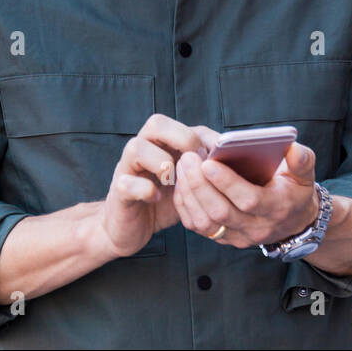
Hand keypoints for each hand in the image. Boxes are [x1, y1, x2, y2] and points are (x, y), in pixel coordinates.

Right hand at [98, 115, 217, 257]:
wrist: (128, 227)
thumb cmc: (162, 201)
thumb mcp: (187, 183)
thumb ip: (203, 169)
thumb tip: (232, 162)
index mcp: (160, 144)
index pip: (180, 124)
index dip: (202, 136)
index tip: (220, 154)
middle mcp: (142, 150)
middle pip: (156, 123)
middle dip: (182, 139)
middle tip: (197, 163)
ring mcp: (127, 169)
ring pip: (136, 147)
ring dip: (161, 163)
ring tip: (173, 180)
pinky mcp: (119, 192)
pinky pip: (126, 183)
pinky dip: (145, 190)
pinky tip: (157, 198)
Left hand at [173, 141, 318, 248]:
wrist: (294, 220)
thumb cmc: (295, 189)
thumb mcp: (305, 173)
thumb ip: (302, 160)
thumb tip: (292, 148)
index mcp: (277, 208)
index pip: (249, 200)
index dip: (227, 183)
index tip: (209, 163)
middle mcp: (257, 227)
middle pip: (222, 212)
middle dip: (200, 185)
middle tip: (188, 159)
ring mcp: (239, 236)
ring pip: (206, 222)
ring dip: (189, 194)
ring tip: (182, 166)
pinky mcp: (225, 238)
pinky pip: (199, 227)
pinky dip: (186, 205)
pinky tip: (181, 183)